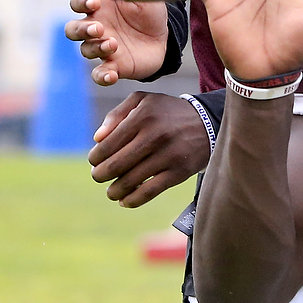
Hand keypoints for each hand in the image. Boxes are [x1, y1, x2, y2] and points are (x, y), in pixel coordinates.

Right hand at [65, 0, 167, 84]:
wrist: (165, 36)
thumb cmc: (149, 11)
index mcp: (100, 6)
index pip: (79, 2)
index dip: (81, 2)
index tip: (94, 2)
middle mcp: (96, 27)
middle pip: (73, 29)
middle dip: (82, 29)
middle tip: (98, 28)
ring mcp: (102, 47)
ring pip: (85, 50)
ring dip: (96, 48)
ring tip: (113, 44)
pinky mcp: (113, 66)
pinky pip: (99, 74)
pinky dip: (102, 76)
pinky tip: (111, 75)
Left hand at [89, 92, 210, 206]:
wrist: (207, 122)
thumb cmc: (166, 112)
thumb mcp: (143, 101)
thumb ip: (116, 114)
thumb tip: (97, 139)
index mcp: (143, 115)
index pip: (106, 146)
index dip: (95, 158)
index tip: (96, 162)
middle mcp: (155, 134)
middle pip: (114, 166)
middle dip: (100, 175)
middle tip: (100, 176)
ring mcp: (168, 154)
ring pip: (129, 182)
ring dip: (113, 191)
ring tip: (112, 190)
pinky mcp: (179, 172)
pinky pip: (148, 193)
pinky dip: (131, 200)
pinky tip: (125, 200)